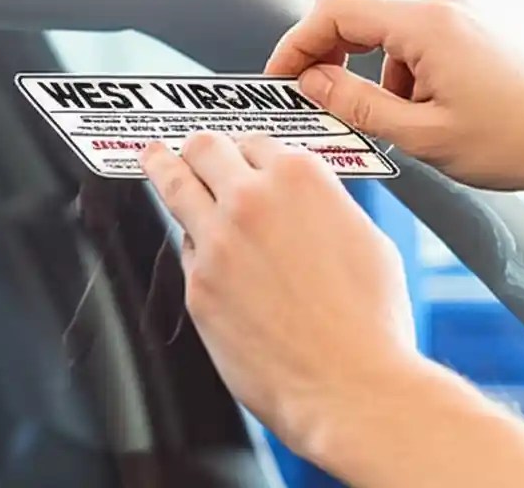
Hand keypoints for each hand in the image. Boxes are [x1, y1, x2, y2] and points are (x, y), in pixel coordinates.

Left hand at [139, 134, 419, 453]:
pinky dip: (193, 246)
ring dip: (164, 168)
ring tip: (153, 158)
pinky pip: (185, 251)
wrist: (349, 382)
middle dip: (200, 147)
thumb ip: (326, 210)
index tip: (247, 153)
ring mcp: (217, 242)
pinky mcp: (197, 287)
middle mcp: (252, 200)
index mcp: (301, 178)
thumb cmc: (370, 321)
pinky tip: (200, 249)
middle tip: (193, 148)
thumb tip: (311, 209)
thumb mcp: (366, 239)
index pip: (258, 140)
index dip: (252, 148)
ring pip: (175, 187)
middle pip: (206, 148)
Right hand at [265, 0, 523, 189]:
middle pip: (355, 11)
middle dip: (326, 54)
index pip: (335, 13)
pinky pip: (413, 46)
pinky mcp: (468, 36)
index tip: (281, 79)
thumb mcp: (424, 135)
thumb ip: (358, 106)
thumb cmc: (519, 139)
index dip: (297, 46)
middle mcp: (441, 11)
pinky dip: (398, 79)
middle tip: (315, 98)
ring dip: (369, 76)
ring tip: (389, 126)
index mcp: (426, 26)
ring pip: (383, 34)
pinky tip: (419, 119)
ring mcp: (457, 20)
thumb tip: (314, 85)